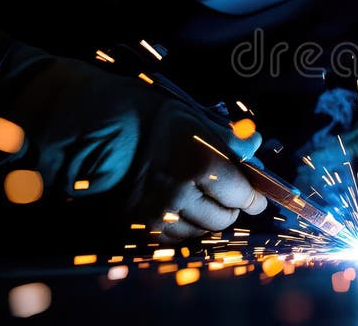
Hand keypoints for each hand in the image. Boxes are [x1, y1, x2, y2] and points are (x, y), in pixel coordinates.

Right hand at [131, 105, 268, 241]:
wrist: (101, 132)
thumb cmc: (151, 120)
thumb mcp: (194, 119)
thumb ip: (228, 138)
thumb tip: (255, 146)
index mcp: (202, 164)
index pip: (242, 195)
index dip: (253, 199)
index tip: (256, 200)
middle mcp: (182, 195)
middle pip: (223, 219)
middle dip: (231, 209)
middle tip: (228, 197)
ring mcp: (158, 214)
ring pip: (200, 232)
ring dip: (206, 220)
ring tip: (201, 201)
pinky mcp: (139, 226)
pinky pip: (173, 239)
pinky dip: (183, 228)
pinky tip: (180, 210)